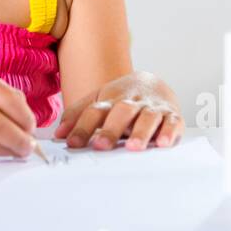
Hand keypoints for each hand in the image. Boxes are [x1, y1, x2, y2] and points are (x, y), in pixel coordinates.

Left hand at [53, 71, 181, 151]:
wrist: (153, 83)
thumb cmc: (122, 98)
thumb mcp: (98, 100)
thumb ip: (78, 115)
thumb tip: (59, 134)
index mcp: (111, 99)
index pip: (95, 111)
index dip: (82, 126)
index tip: (71, 143)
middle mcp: (132, 102)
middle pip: (121, 112)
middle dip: (111, 129)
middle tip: (101, 145)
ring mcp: (152, 108)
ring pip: (147, 117)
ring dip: (140, 132)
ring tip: (133, 147)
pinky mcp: (172, 116)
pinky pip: (172, 123)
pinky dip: (169, 132)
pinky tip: (163, 143)